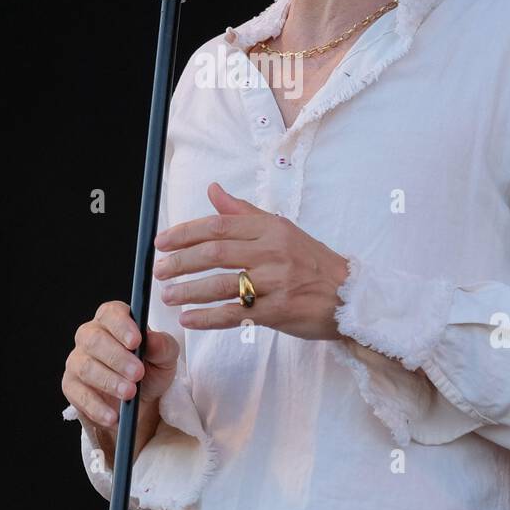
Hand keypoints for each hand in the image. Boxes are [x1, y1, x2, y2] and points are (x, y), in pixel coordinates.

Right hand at [62, 300, 179, 433]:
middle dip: (117, 357)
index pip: (111, 313)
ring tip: (129, 393)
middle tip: (137, 373)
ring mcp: (78, 360)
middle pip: (94, 339)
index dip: (121, 325)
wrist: (142, 401)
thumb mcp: (165, 357)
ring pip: (86, 367)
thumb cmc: (151, 369)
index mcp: (114, 320)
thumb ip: (162, 346)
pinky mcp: (71, 385)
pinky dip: (96, 407)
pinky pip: (78, 394)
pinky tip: (113, 415)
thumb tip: (152, 339)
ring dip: (109, 381)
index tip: (136, 341)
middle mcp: (91, 335)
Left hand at [153, 182, 350, 340]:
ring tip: (168, 296)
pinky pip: (235, 314)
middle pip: (215, 253)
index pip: (219, 225)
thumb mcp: (282, 230)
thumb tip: (213, 190)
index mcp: (271, 229)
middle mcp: (273, 252)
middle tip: (159, 270)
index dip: (185, 233)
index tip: (162, 242)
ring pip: (221, 285)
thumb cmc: (312, 262)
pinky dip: (207, 318)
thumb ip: (244, 212)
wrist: (350, 296)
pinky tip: (188, 320)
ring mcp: (276, 282)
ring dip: (189, 291)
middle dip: (181, 262)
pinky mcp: (278, 311)